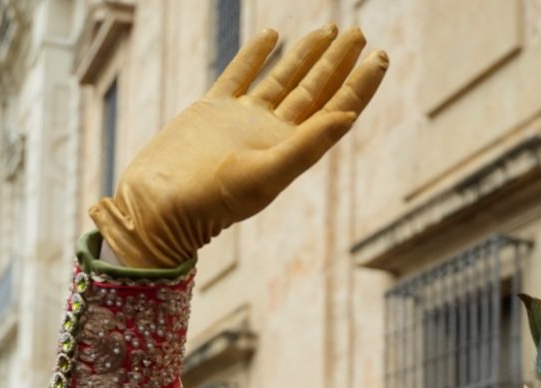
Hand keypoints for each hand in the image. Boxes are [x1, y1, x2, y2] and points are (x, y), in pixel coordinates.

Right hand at [89, 25, 387, 266]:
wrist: (159, 206)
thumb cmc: (213, 200)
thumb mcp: (266, 175)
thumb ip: (308, 145)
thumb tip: (350, 115)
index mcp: (291, 148)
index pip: (336, 108)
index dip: (360, 84)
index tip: (381, 56)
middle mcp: (272, 133)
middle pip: (316, 89)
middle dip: (339, 61)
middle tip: (360, 32)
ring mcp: (242, 120)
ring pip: (283, 78)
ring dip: (306, 55)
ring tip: (328, 29)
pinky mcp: (212, 110)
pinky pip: (240, 74)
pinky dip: (256, 54)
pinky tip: (272, 35)